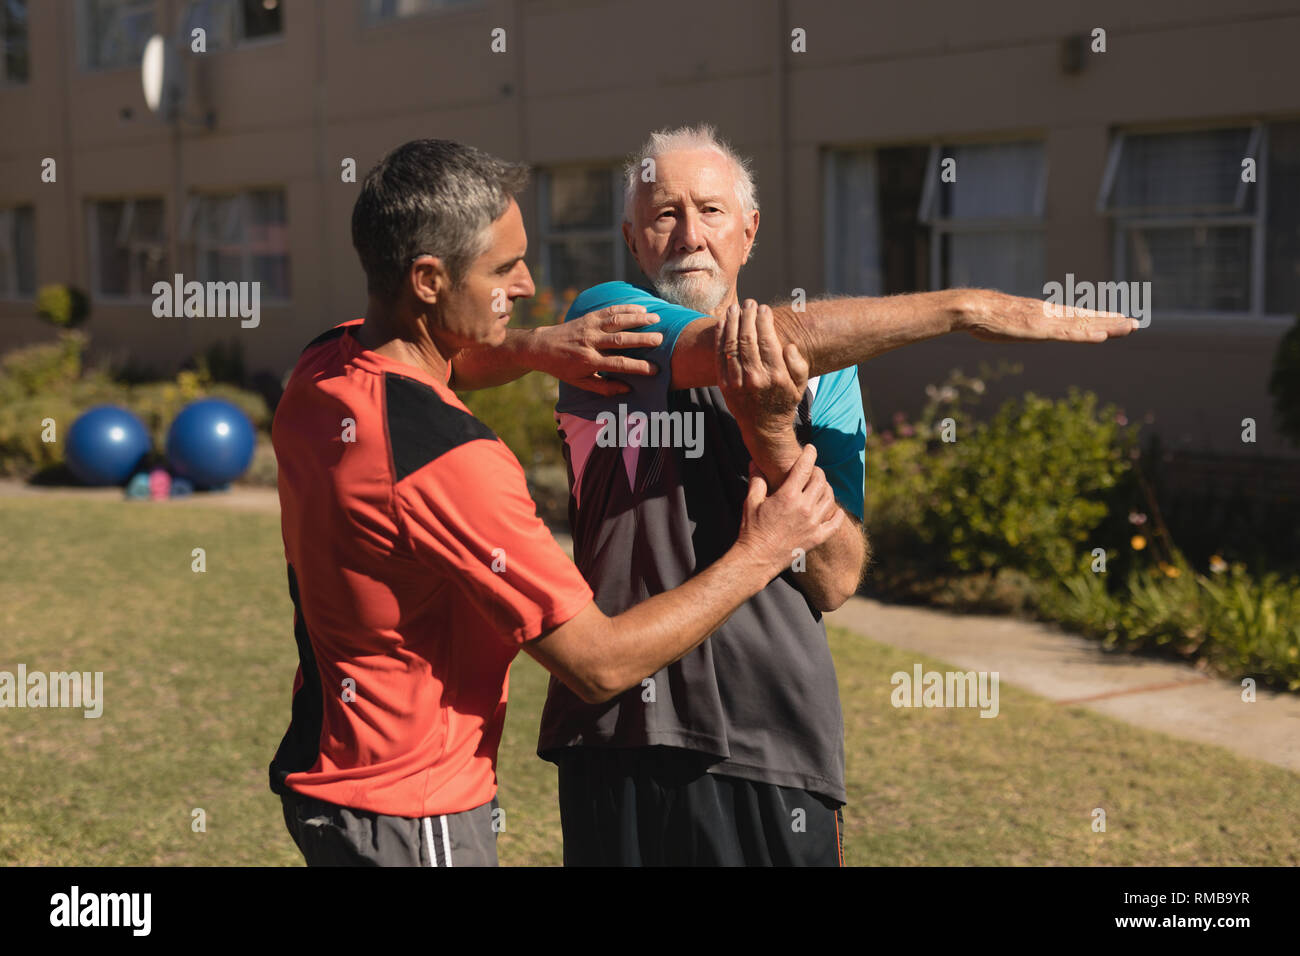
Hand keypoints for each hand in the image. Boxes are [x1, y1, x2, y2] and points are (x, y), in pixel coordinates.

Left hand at [532, 305, 662, 395]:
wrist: (541, 347)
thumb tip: (627, 389)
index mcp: (589, 362)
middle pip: (620, 340)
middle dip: (642, 339)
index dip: (637, 367)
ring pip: (616, 321)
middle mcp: (590, 343)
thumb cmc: (564, 368)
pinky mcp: (588, 317)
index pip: (618, 365)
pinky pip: (609, 311)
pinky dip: (626, 308)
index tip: (655, 369)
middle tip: (661, 339)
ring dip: (637, 319)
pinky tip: (641, 309)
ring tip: (656, 320)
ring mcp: (589, 328)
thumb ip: (604, 387)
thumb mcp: (581, 382)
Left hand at [717, 299, 808, 440]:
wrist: (764, 428)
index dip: (764, 321)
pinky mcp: (725, 385)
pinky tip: (721, 323)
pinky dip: (719, 337)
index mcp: (776, 376)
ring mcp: (737, 382)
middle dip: (747, 316)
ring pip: (731, 345)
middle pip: (747, 339)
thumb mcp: (800, 386)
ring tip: (734, 308)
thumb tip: (788, 345)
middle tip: (749, 302)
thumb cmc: (784, 402)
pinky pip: (719, 357)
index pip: (767, 340)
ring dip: (731, 323)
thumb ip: (798, 364)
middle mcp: (755, 378)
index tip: (764, 308)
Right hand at [736, 444, 843, 575]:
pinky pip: (836, 522)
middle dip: (817, 471)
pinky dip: (838, 513)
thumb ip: (757, 480)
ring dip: (826, 488)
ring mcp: (813, 523)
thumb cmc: (752, 530)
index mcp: (788, 496)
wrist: (757, 559)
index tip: (810, 448)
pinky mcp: (817, 538)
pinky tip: (834, 510)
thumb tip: (755, 462)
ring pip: (829, 498)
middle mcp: (804, 507)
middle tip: (812, 470)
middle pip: (820, 480)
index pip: (804, 467)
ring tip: (820, 487)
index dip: (809, 454)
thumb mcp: (751, 501)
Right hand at [958, 289, 1140, 342]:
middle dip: (1111, 321)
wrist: (974, 309)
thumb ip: (1016, 325)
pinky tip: (1103, 336)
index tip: (1116, 318)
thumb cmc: (983, 317)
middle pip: (1086, 318)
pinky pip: (1069, 335)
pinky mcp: (1040, 330)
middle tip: (1135, 323)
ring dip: (1109, 326)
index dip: (1097, 317)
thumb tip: (1013, 326)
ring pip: (1084, 325)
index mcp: (1042, 313)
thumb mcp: (1006, 322)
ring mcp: (1047, 322)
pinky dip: (1087, 335)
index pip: (1076, 316)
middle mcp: (1050, 315)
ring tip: (1131, 326)